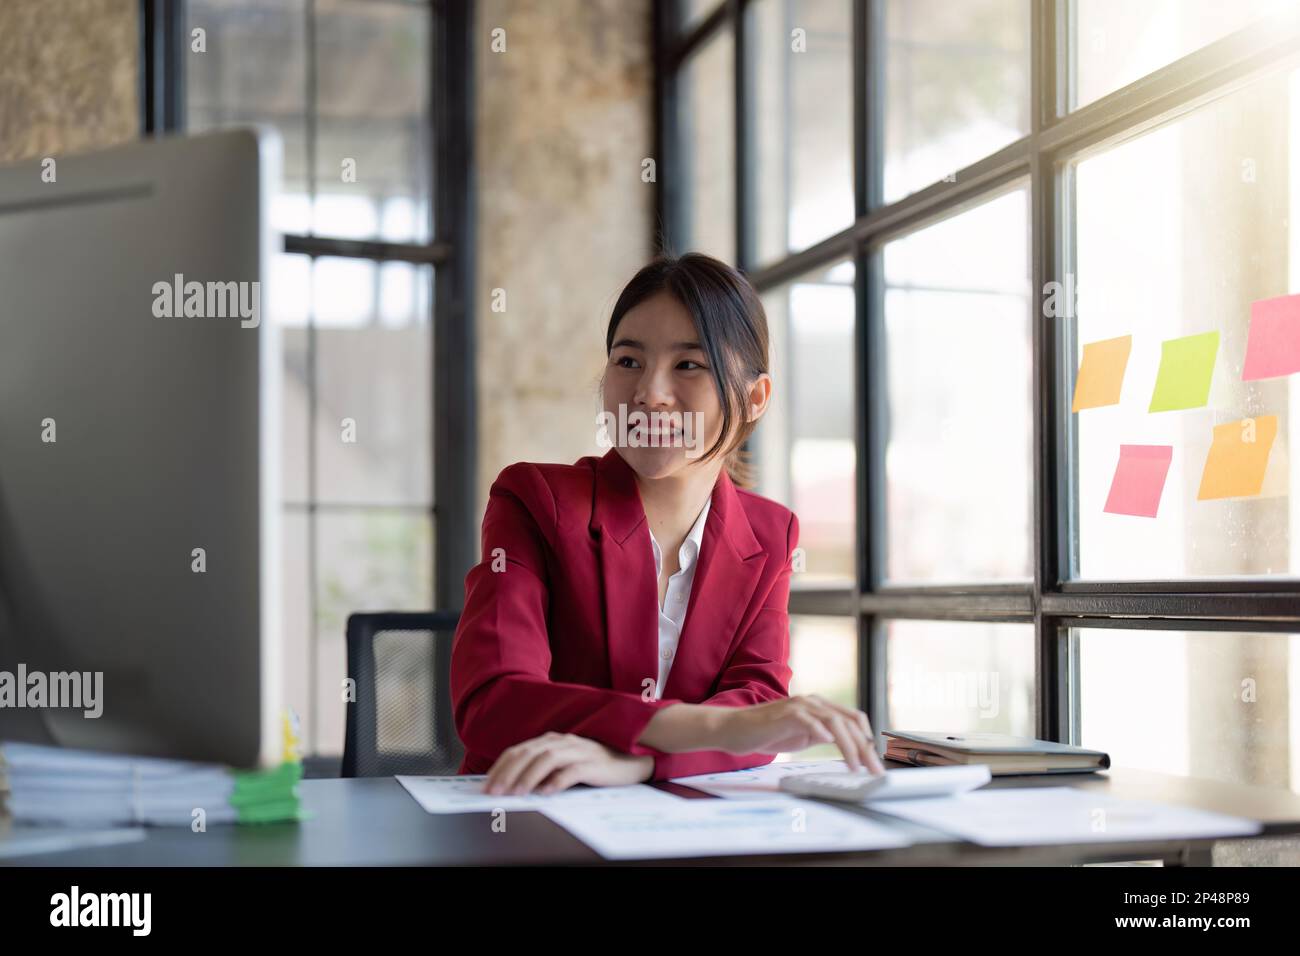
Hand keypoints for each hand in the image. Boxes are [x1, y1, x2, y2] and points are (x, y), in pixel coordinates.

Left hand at [484, 732, 654, 795]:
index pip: (519, 750)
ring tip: (516, 793)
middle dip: (508, 773)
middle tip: (494, 792)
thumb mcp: (565, 763)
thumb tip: (516, 786)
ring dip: (528, 777)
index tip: (487, 785)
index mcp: (552, 740)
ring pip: (546, 760)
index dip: (501, 767)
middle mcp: (563, 742)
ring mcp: (578, 751)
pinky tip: (546, 793)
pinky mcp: (593, 763)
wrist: (631, 760)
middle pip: (528, 753)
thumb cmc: (595, 765)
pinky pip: (572, 771)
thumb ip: (543, 769)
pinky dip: (557, 781)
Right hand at [711, 695, 884, 773]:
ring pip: (835, 722)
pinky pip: (809, 720)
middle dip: (865, 748)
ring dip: (850, 746)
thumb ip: (822, 735)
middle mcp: (813, 702)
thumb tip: (846, 746)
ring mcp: (800, 706)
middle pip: (850, 721)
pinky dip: (821, 731)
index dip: (867, 739)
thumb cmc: (766, 733)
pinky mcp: (786, 714)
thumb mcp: (801, 735)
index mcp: (819, 706)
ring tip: (856, 766)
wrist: (735, 729)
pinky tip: (828, 742)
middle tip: (874, 770)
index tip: (874, 761)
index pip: (853, 718)